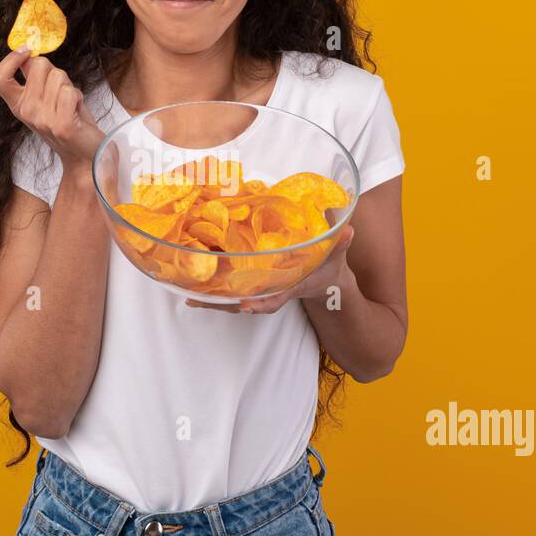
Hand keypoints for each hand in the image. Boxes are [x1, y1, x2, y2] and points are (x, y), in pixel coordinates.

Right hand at [0, 46, 105, 168]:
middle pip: (38, 65)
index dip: (10, 59)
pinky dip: (78, 96)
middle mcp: (27, 112)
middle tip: (62, 92)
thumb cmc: (68, 122)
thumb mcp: (45, 99)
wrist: (84, 155)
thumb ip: (35, 79)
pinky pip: (70, 91)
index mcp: (19, 105)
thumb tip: (28, 54)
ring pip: (58, 75)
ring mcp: (42, 119)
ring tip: (70, 104)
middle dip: (55, 71)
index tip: (26, 51)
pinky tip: (76, 110)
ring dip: (69, 86)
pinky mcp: (61, 124)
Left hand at [185, 224, 354, 313]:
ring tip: (187, 297)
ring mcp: (263, 291)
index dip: (262, 303)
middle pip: (246, 303)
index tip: (246, 306)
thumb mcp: (336, 255)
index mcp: (292, 286)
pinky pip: (233, 291)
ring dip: (212, 300)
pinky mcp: (255, 286)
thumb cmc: (329, 267)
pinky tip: (192, 288)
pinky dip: (214, 291)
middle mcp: (273, 291)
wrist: (326, 282)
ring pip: (235, 300)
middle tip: (196, 300)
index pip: (277, 297)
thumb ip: (340, 243)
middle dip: (223, 304)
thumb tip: (348, 230)